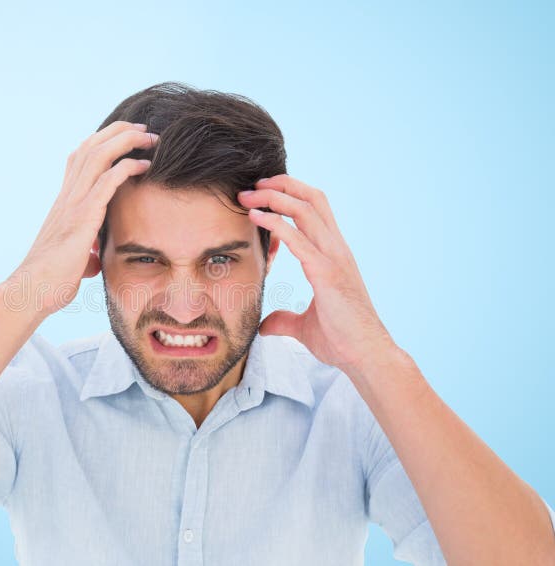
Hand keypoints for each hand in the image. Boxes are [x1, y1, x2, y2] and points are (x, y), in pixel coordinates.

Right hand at [7, 121, 158, 315]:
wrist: (33, 291)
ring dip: (125, 142)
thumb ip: (85, 252)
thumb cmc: (51, 281)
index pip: (80, 158)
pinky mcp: (83, 217)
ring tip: (149, 139)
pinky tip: (144, 165)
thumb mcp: (73, 260)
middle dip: (119, 132)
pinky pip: (107, 182)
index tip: (127, 137)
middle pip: (90, 147)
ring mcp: (73, 204)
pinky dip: (126, 168)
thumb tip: (92, 260)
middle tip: (144, 129)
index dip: (102, 141)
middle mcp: (67, 196)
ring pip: (98, 156)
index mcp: (65, 202)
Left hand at [237, 175, 395, 373]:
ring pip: (305, 210)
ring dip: (273, 198)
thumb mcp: (304, 327)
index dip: (290, 194)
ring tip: (247, 196)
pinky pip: (297, 238)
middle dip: (280, 186)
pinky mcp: (326, 272)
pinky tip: (255, 217)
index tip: (262, 193)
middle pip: (311, 198)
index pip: (315, 209)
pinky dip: (274, 222)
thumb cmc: (341, 341)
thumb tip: (265, 325)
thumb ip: (285, 320)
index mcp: (334, 254)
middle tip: (251, 187)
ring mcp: (334, 258)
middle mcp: (336, 249)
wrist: (365, 357)